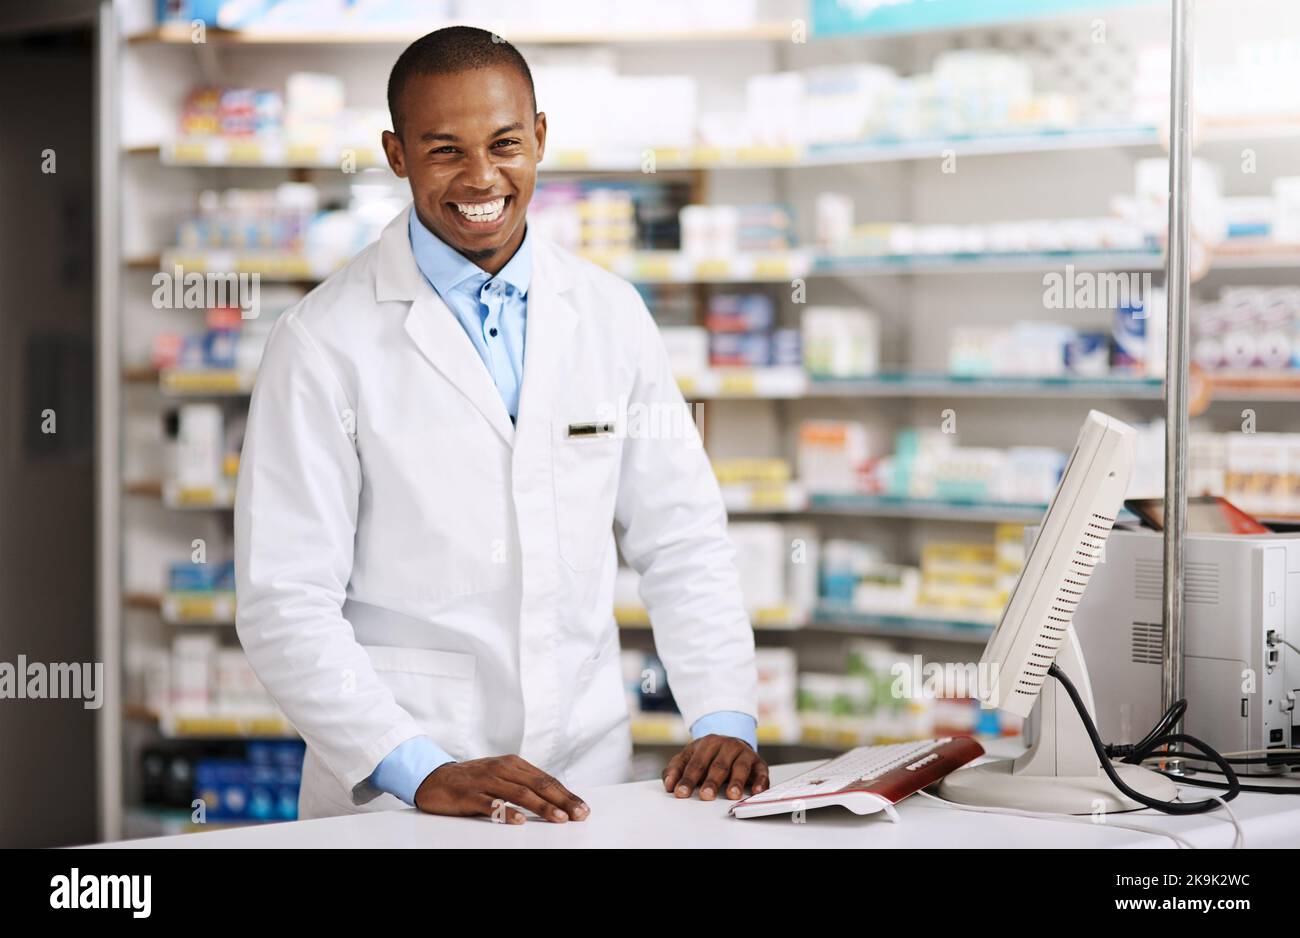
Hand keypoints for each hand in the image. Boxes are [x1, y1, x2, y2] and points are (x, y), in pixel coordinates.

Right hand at [414, 755, 588, 823]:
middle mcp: (502, 769)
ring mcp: (486, 781)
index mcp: (513, 764)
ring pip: (519, 794)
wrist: (435, 778)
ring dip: (541, 807)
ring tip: (558, 819)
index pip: (546, 780)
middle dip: (561, 801)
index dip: (566, 794)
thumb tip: (556, 799)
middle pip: (538, 785)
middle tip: (578, 815)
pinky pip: (490, 804)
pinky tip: (519, 821)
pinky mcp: (470, 795)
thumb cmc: (474, 779)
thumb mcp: (501, 775)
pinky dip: (506, 812)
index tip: (582, 808)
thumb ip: (524, 783)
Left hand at [663, 734, 768, 801]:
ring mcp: (743, 753)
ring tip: (731, 794)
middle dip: (711, 781)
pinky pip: (761, 771)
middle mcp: (726, 745)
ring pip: (740, 767)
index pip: (695, 763)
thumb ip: (676, 769)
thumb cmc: (707, 755)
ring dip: (736, 781)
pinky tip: (756, 791)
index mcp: (707, 744)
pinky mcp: (758, 762)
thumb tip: (669, 785)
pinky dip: (760, 781)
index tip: (680, 793)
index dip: (687, 779)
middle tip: (705, 795)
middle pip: (718, 765)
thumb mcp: (689, 757)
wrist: (731, 743)